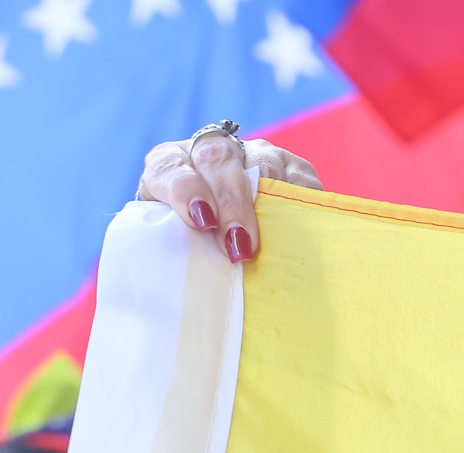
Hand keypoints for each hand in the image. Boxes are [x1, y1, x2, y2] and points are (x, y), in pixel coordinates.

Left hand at [137, 129, 320, 262]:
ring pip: (260, 162)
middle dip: (230, 203)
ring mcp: (248, 153)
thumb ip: (167, 249)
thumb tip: (181, 290)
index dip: (184, 190)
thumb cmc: (179, 242)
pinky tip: (297, 224)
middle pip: (217, 161)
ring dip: (265, 202)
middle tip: (238, 242)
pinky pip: (296, 174)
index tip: (200, 221)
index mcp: (166, 165)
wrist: (211, 229)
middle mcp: (207, 151)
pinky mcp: (285, 162)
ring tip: (270, 238)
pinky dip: (297, 198)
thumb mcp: (165, 242)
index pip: (168, 167)